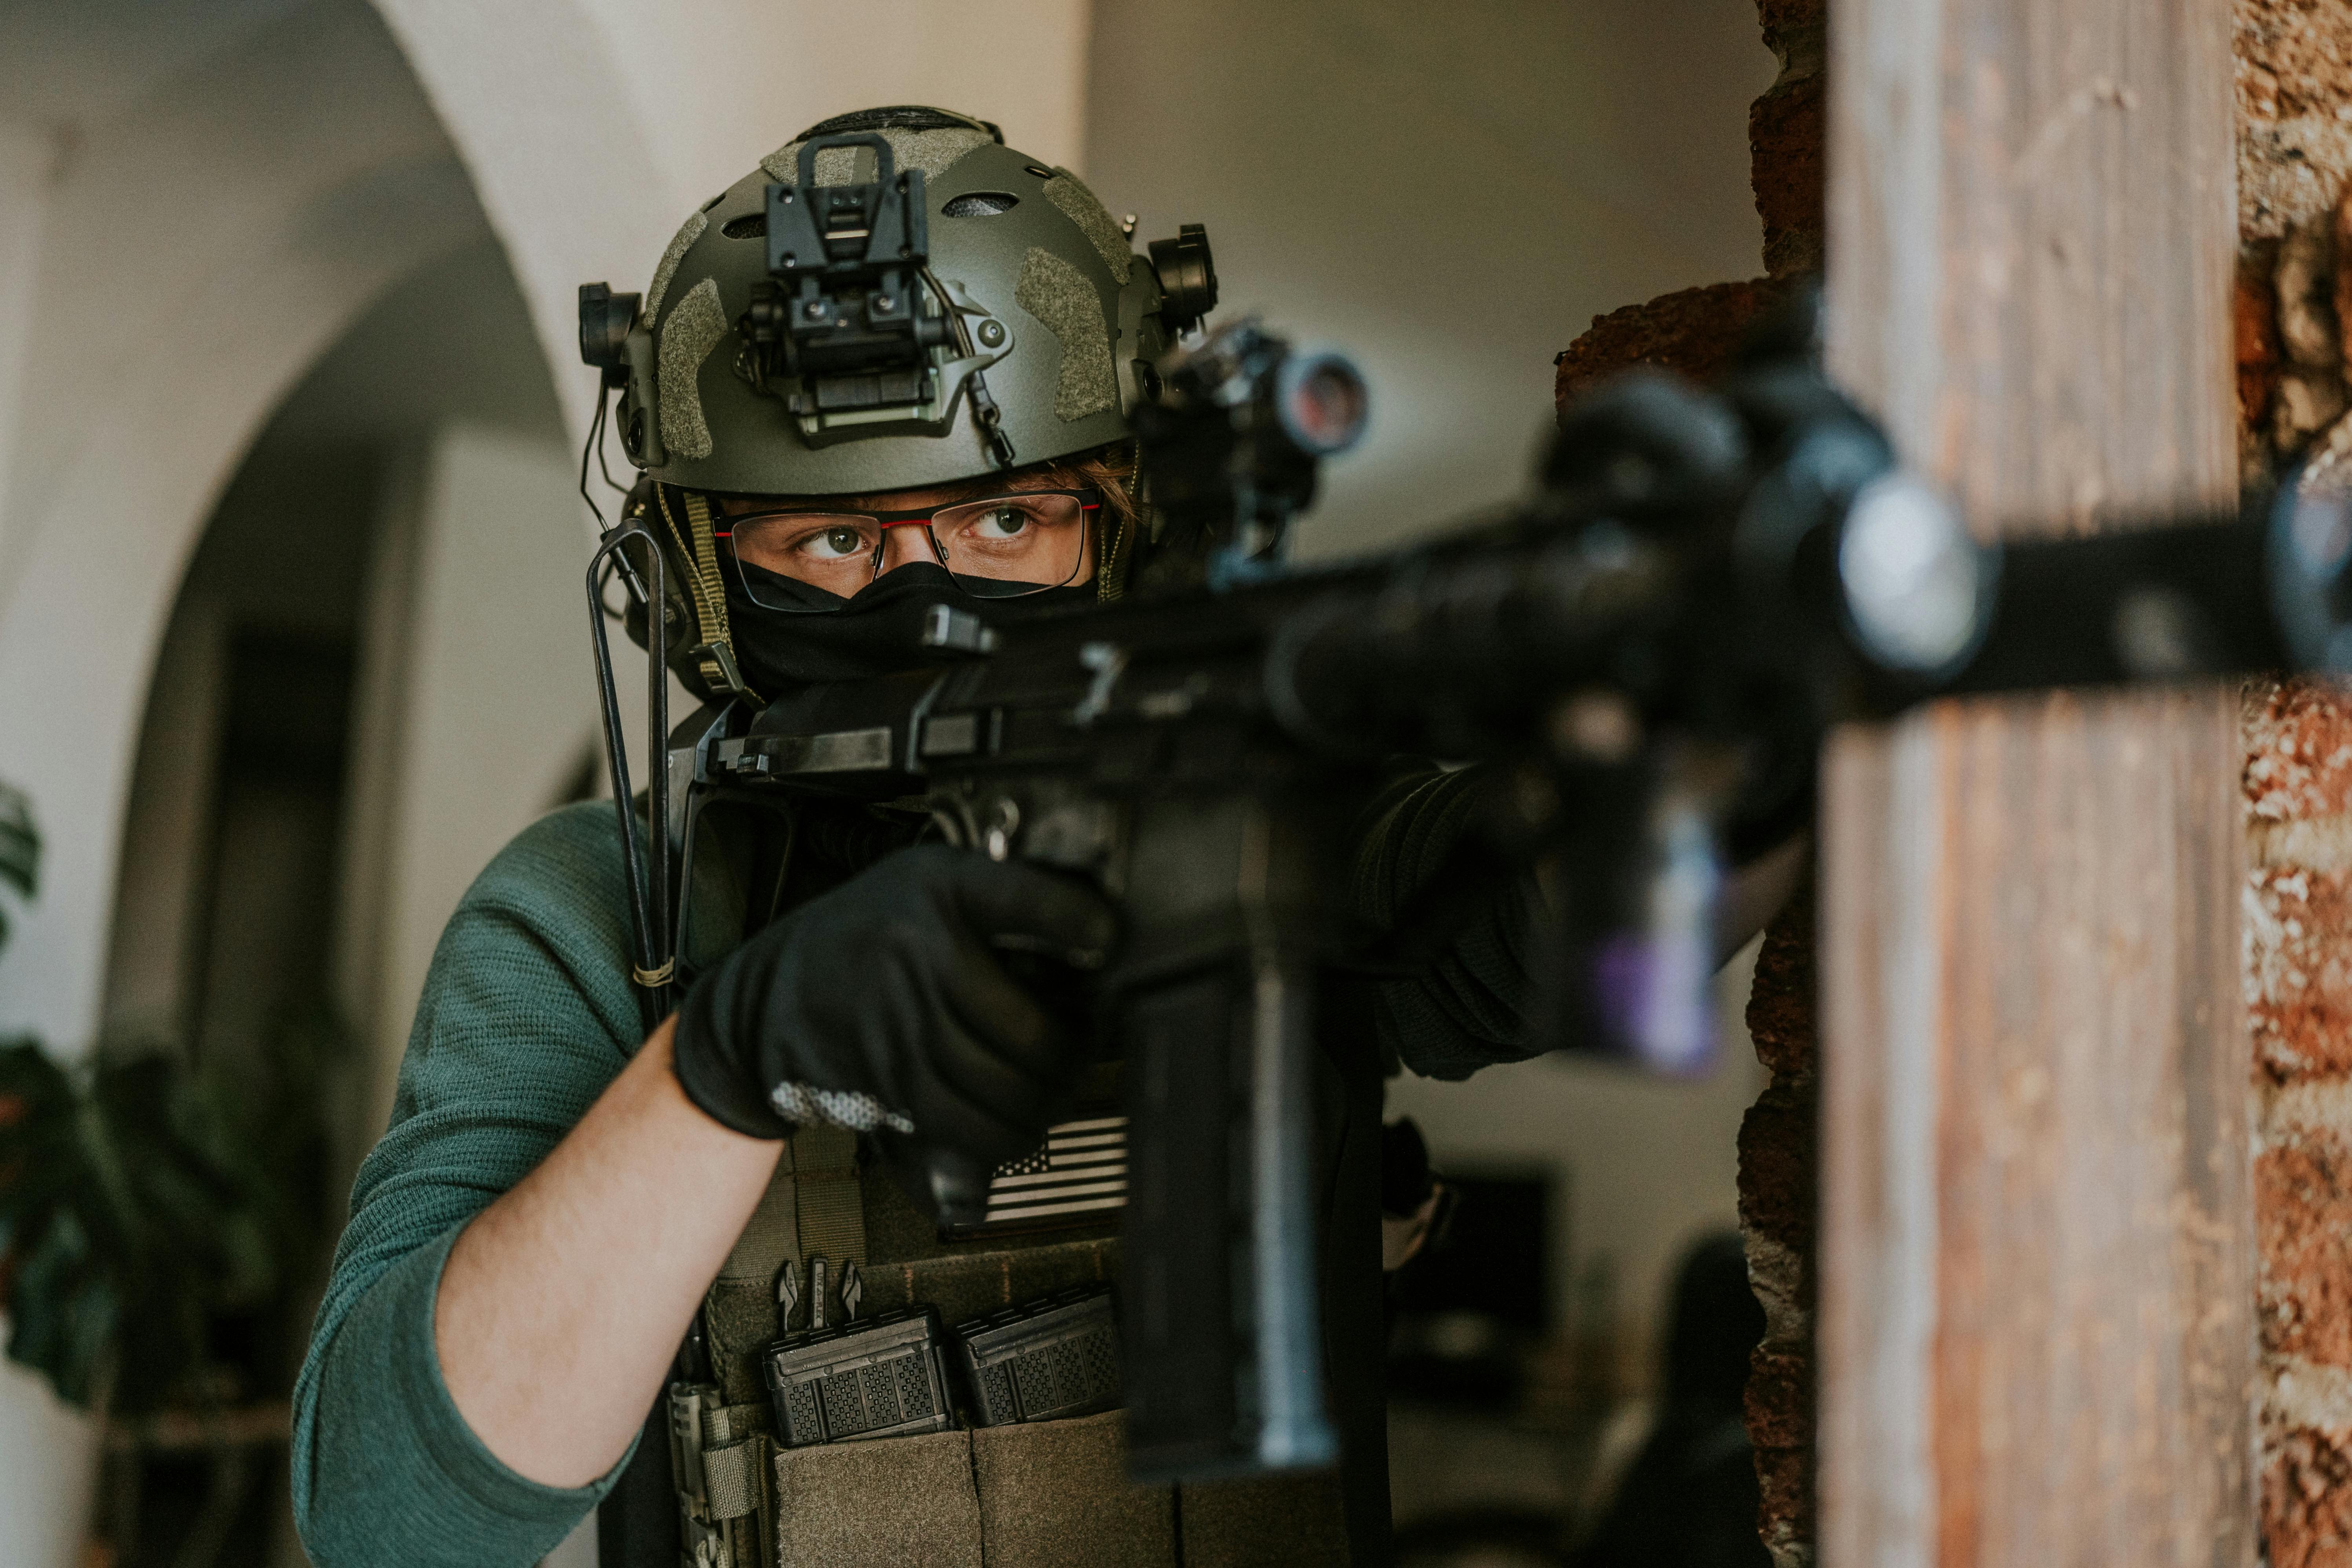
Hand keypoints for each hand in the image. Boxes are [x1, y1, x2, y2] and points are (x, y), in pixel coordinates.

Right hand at [670, 845, 1117, 1180]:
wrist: (766, 1000)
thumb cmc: (862, 936)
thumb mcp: (924, 884)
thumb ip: (998, 897)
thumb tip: (1088, 932)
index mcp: (935, 894)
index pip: (1022, 897)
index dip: (1077, 919)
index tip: (1109, 938)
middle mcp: (918, 957)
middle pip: (1028, 1029)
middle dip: (1072, 1054)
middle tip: (1084, 1050)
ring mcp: (901, 1026)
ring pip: (1000, 1087)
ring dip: (1043, 1103)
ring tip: (1054, 1091)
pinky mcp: (889, 1083)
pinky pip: (964, 1125)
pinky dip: (1003, 1135)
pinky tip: (1017, 1122)